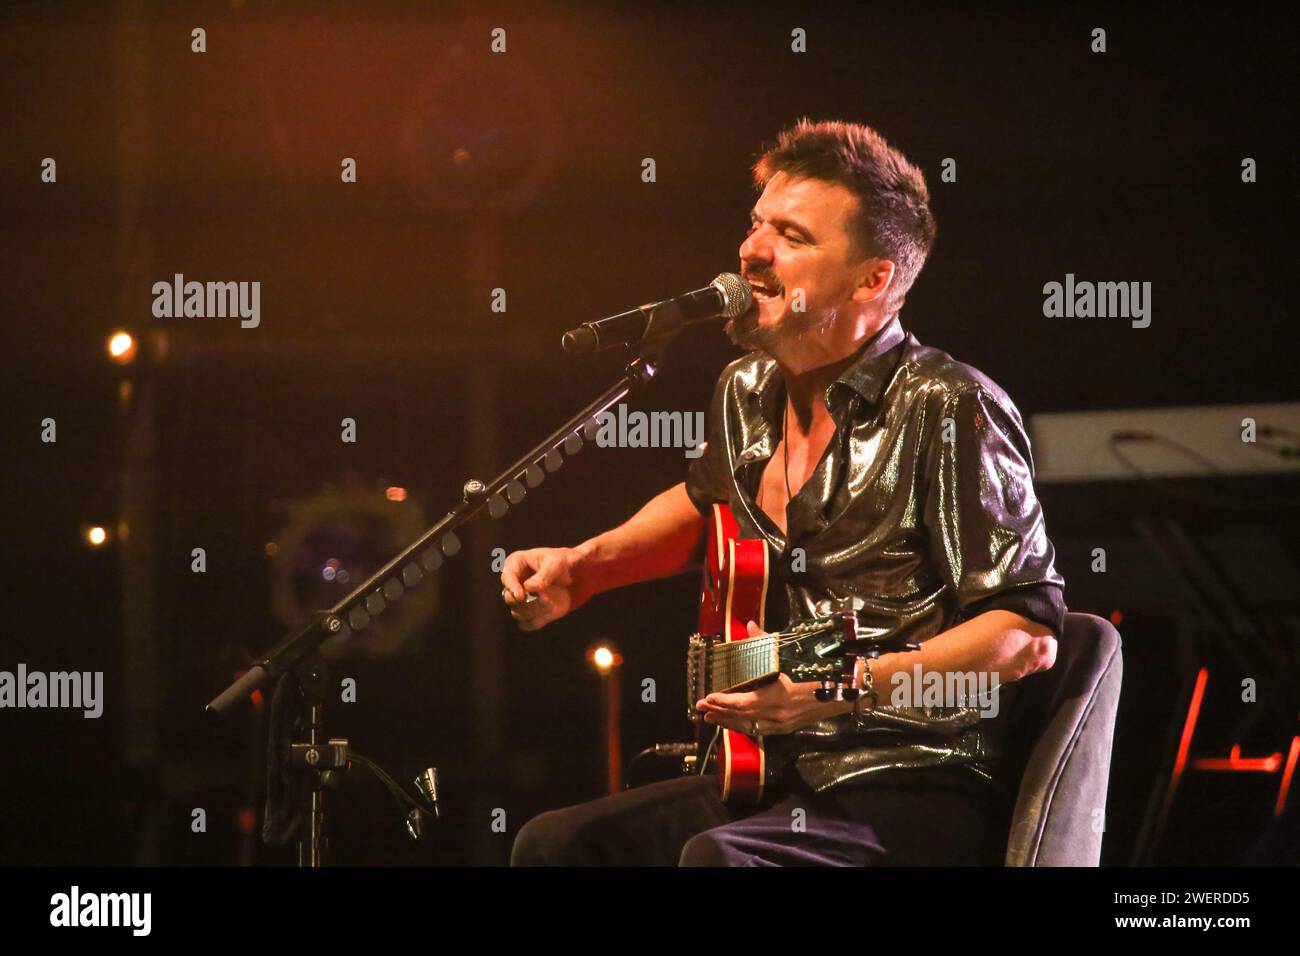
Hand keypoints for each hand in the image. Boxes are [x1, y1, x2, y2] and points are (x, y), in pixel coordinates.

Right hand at [500, 547, 589, 630]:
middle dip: (526, 602)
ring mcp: (521, 599)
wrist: (578, 576)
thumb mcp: (557, 564)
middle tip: (546, 600)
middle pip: (509, 598)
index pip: (506, 577)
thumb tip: (528, 588)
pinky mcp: (530, 612)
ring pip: (517, 613)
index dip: (511, 587)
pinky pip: (526, 624)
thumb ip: (544, 576)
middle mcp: (515, 582)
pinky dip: (537, 621)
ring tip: (552, 603)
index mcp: (516, 563)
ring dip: (535, 611)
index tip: (521, 596)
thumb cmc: (565, 562)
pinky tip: (550, 611)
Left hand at [694, 622, 847, 734]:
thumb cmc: (818, 669)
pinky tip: (734, 722)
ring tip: (711, 717)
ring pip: (749, 726)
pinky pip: (760, 730)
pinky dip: (744, 726)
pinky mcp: (787, 728)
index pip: (743, 702)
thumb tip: (749, 626)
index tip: (707, 698)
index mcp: (777, 696)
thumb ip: (767, 642)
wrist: (845, 690)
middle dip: (719, 712)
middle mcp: (778, 714)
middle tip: (700, 708)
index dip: (723, 701)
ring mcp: (783, 724)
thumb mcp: (792, 654)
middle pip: (742, 716)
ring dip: (728, 722)